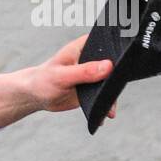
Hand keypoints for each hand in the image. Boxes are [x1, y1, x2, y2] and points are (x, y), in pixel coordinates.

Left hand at [0, 33, 115, 129]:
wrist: (35, 96)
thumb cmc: (43, 80)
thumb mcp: (62, 76)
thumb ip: (84, 71)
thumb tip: (108, 66)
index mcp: (86, 46)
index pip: (109, 43)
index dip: (120, 51)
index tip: (126, 64)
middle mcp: (93, 58)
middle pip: (115, 65)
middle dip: (119, 79)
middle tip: (115, 94)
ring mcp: (94, 74)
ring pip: (111, 82)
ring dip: (112, 96)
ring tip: (110, 111)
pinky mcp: (93, 88)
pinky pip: (105, 96)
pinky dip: (105, 106)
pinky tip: (104, 116)